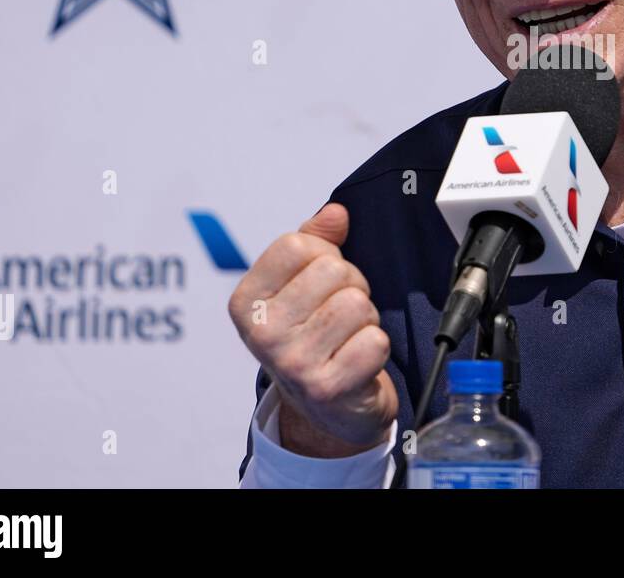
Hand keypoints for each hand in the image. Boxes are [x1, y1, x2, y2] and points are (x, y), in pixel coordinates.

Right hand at [229, 204, 397, 454]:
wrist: (326, 409)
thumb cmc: (314, 335)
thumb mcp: (301, 284)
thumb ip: (315, 241)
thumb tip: (336, 214)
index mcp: (247, 301)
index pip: (297, 246)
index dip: (323, 256)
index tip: (319, 284)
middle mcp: (262, 334)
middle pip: (333, 271)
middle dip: (350, 287)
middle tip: (339, 315)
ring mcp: (292, 363)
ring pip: (358, 304)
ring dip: (365, 318)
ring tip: (348, 337)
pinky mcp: (326, 388)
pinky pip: (375, 340)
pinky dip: (376, 347)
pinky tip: (358, 360)